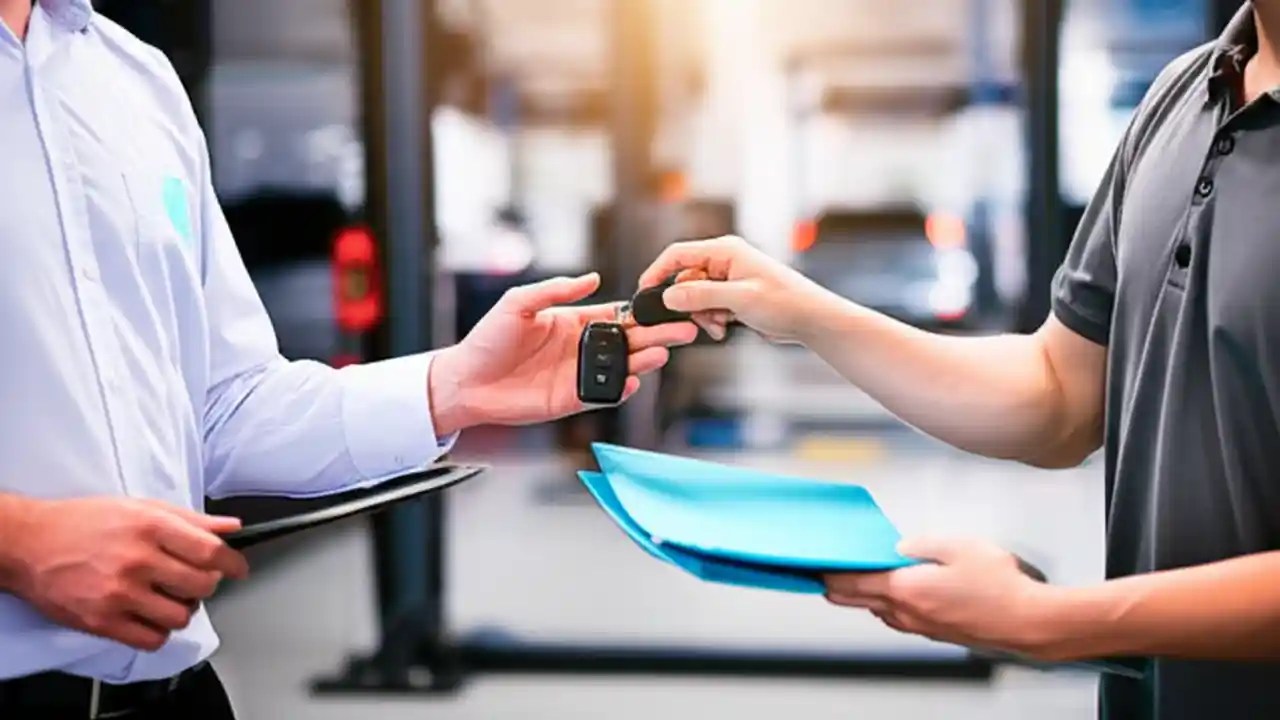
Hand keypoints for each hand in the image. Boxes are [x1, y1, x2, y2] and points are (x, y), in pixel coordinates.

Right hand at [10, 497, 248, 651]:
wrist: (29, 544)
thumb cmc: (83, 522)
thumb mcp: (140, 507)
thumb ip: (189, 520)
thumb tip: (230, 528)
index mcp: (151, 527)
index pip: (211, 551)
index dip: (232, 563)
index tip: (238, 569)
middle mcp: (138, 560)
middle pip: (201, 586)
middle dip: (206, 585)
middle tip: (193, 579)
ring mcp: (120, 594)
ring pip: (181, 616)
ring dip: (182, 609)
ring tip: (167, 597)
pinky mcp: (102, 621)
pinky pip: (152, 639)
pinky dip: (158, 631)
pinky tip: (149, 615)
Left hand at [429, 273, 697, 432]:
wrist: (465, 381)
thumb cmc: (487, 339)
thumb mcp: (519, 302)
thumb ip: (556, 289)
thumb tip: (592, 278)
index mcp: (571, 321)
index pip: (615, 315)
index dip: (639, 312)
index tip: (663, 307)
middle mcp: (579, 348)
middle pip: (628, 342)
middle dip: (657, 335)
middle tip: (683, 331)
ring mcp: (577, 375)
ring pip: (622, 368)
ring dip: (645, 361)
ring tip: (664, 353)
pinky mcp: (570, 400)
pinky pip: (603, 395)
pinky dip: (621, 389)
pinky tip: (634, 380)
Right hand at [637, 235, 833, 342]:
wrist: (811, 319)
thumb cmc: (786, 301)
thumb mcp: (740, 299)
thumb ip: (702, 296)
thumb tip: (670, 295)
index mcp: (725, 251)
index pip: (678, 254)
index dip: (658, 271)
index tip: (646, 290)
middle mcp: (725, 261)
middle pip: (685, 280)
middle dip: (690, 303)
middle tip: (704, 318)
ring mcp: (729, 279)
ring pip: (695, 297)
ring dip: (702, 315)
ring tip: (720, 325)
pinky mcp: (733, 296)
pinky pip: (709, 307)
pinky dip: (712, 319)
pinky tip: (726, 328)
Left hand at [822, 537, 1055, 656]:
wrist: (1029, 622)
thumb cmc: (1000, 585)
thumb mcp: (959, 546)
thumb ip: (922, 543)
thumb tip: (900, 547)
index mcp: (905, 590)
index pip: (853, 583)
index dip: (830, 574)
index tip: (815, 566)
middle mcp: (907, 613)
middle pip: (858, 601)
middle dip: (838, 587)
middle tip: (824, 573)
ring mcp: (921, 627)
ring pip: (879, 611)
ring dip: (865, 597)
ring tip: (857, 579)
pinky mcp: (936, 633)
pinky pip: (900, 618)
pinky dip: (888, 605)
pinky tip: (897, 592)